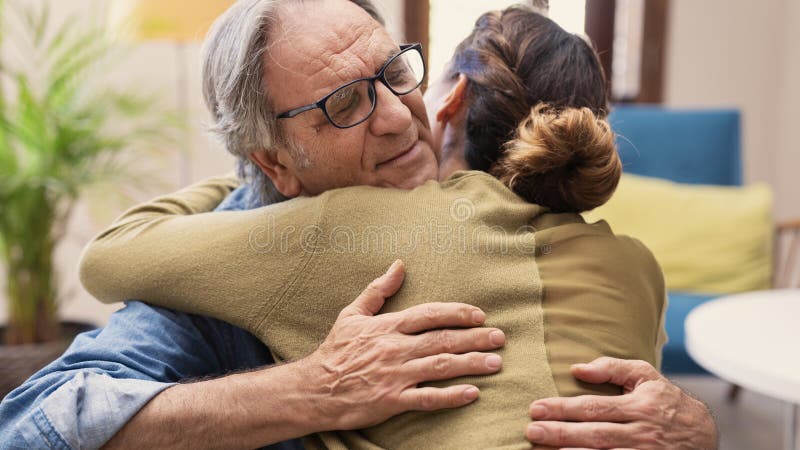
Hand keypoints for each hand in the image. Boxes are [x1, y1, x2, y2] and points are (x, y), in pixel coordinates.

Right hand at [300, 260, 505, 430]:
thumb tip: (398, 265)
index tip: (480, 315)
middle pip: (442, 339)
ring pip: (440, 367)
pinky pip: (427, 398)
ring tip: (495, 362)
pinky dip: (451, 396)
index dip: (458, 313)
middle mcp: (394, 349)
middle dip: (474, 338)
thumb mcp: (352, 314)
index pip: (430, 314)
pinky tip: (472, 393)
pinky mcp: (392, 401)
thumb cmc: (335, 350)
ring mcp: (395, 375)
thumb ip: (378, 290)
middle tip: (499, 337)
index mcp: (387, 326)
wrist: (313, 389)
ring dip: (470, 363)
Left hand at [526, 357, 717, 449]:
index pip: (594, 407)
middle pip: (595, 434)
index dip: (564, 409)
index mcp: (639, 406)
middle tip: (532, 430)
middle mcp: (642, 433)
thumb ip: (613, 368)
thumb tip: (578, 368)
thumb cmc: (667, 401)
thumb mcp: (646, 377)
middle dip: (561, 433)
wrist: (703, 434)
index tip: (537, 409)